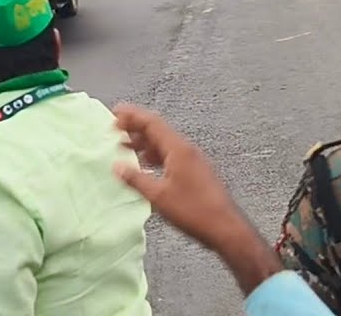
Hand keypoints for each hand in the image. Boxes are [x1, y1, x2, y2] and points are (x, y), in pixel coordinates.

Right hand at [112, 104, 243, 251]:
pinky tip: (145, 164)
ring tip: (125, 146)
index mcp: (178, 149)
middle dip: (136, 127)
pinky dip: (155, 155)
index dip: (132, 116)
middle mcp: (186, 150)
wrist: (225, 228)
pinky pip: (171, 155)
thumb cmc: (193, 211)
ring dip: (144, 142)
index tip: (115, 113)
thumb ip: (136, 179)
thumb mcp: (158, 196)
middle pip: (158, 130)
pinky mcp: (196, 172)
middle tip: (116, 129)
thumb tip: (117, 167)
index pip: (152, 123)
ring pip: (164, 143)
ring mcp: (193, 160)